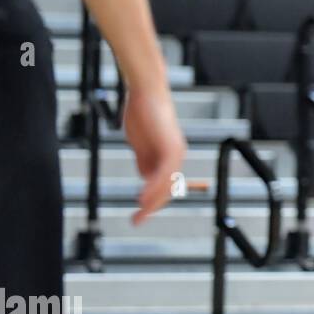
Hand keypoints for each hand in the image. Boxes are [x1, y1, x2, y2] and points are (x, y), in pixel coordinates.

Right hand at [121, 84, 186, 224]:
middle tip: (137, 221)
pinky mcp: (171, 146)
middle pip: (167, 188)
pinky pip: (164, 172)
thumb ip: (145, 160)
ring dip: (153, 201)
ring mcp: (175, 152)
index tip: (140, 214)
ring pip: (167, 183)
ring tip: (139, 214)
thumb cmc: (143, 114)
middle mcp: (177, 156)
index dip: (153, 201)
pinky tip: (142, 197)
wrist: (146, 92)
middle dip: (152, 206)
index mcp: (169, 156)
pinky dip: (154, 187)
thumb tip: (145, 178)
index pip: (165, 185)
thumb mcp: (142, 143)